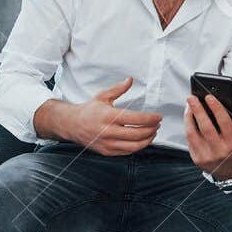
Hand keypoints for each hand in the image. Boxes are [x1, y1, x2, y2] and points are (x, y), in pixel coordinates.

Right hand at [41, 78, 160, 155]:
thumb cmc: (88, 110)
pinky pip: (126, 152)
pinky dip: (137, 147)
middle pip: (137, 134)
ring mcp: (107, 143)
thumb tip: (130, 80)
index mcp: (108, 116)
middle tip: (157, 125)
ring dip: (147, 140)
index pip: (135, 119)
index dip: (150, 119)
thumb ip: (118, 89)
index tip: (158, 117)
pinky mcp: (107, 151)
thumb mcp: (103, 96)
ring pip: (134, 147)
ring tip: (152, 133)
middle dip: (151, 130)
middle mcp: (108, 131)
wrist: (72, 125)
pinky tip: (142, 140)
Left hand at [185, 94, 231, 181]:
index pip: (224, 122)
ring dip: (189, 118)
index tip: (209, 97)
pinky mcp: (197, 159)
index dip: (216, 107)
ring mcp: (207, 157)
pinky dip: (188, 127)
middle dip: (198, 110)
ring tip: (189, 106)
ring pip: (193, 133)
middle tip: (192, 98)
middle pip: (205, 127)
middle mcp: (220, 151)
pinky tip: (189, 118)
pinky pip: (190, 140)